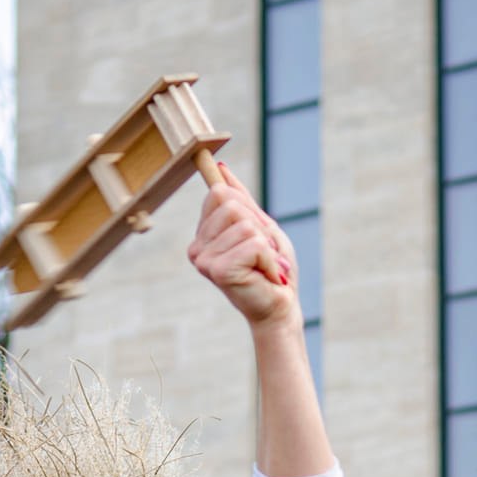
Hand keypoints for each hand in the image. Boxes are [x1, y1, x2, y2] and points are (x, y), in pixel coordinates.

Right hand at [187, 163, 299, 329]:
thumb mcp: (260, 227)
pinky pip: (254, 244)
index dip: (247, 210)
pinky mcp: (218, 271)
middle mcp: (197, 247)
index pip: (219, 193)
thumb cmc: (272, 270)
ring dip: (266, 246)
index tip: (255, 237)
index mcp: (203, 235)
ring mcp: (204, 260)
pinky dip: (269, 259)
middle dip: (258, 228)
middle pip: (231, 205)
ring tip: (264, 267)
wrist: (280, 308)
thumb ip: (241, 200)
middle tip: (262, 255)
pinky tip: (265, 276)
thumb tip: (221, 168)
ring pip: (245, 225)